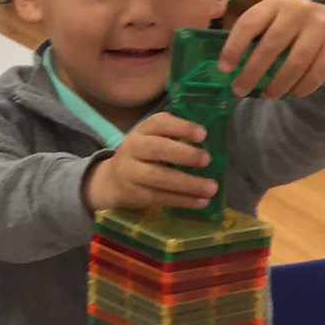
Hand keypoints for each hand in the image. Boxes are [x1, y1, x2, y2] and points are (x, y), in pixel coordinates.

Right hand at [83, 112, 215, 213]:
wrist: (112, 181)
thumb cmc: (143, 156)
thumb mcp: (152, 139)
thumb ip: (175, 136)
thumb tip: (213, 142)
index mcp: (142, 130)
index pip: (159, 123)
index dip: (181, 127)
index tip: (203, 134)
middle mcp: (133, 148)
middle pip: (156, 149)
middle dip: (184, 154)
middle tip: (207, 160)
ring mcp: (131, 173)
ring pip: (159, 177)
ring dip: (188, 183)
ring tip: (211, 188)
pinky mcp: (134, 194)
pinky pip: (160, 197)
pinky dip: (182, 200)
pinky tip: (200, 202)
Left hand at [218, 0, 324, 99]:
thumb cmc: (291, 25)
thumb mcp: (273, 19)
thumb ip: (253, 35)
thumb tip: (226, 68)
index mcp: (275, 3)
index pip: (249, 23)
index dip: (234, 46)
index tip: (224, 69)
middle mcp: (298, 11)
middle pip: (271, 45)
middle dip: (252, 72)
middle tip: (239, 91)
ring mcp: (320, 26)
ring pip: (295, 62)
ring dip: (278, 84)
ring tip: (266, 97)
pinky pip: (317, 72)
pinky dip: (302, 87)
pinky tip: (292, 94)